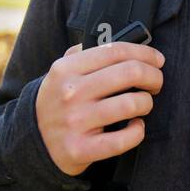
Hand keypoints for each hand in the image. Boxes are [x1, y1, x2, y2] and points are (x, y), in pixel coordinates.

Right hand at [34, 40, 164, 177]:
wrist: (32, 141)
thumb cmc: (58, 101)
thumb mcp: (62, 72)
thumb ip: (86, 53)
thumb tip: (125, 41)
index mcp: (66, 69)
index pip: (116, 50)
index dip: (145, 53)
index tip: (157, 60)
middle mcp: (70, 93)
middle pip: (130, 73)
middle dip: (153, 76)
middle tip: (156, 83)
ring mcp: (75, 122)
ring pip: (132, 104)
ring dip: (146, 103)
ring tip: (143, 105)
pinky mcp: (80, 150)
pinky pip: (124, 140)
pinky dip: (138, 131)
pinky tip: (135, 127)